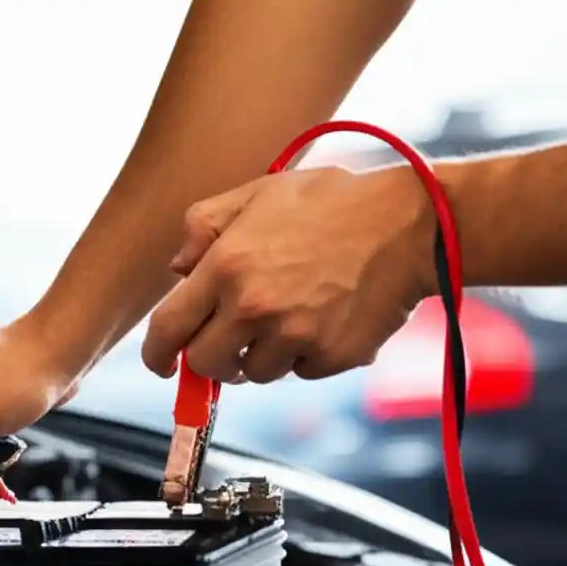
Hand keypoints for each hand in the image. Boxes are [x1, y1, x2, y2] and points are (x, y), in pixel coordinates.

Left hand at [142, 165, 435, 383]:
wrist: (409, 225)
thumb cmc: (330, 203)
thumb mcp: (257, 193)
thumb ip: (203, 226)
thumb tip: (177, 268)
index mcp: (225, 266)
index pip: (168, 328)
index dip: (157, 354)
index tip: (162, 364)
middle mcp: (253, 306)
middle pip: (206, 363)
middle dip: (211, 358)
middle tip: (229, 341)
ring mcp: (293, 335)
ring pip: (254, 372)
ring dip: (262, 354)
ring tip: (290, 314)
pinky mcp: (330, 356)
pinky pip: (300, 371)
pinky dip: (304, 355)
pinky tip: (323, 318)